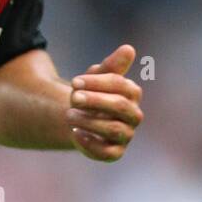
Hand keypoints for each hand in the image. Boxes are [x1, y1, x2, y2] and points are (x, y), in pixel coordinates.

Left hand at [67, 44, 143, 161]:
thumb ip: (111, 65)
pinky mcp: (115, 152)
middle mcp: (134, 115)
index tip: (74, 81)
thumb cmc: (90, 93)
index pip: (121, 86)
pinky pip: (108, 153)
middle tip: (72, 97)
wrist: (79, 117)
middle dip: (95, 101)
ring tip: (68, 115)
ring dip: (90, 121)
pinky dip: (91, 144)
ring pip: (114, 129)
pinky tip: (75, 133)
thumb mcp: (96, 77)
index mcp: (132, 93)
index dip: (97, 83)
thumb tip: (128, 49)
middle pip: (121, 107)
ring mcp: (126, 135)